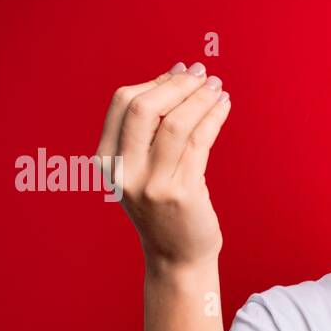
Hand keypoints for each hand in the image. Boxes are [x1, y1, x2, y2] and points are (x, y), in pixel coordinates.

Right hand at [98, 61, 232, 271]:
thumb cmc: (164, 207)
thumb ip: (150, 130)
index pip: (123, 103)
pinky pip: (199, 142)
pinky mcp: (181, 193)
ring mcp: (151, 184)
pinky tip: (223, 107)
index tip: (180, 72)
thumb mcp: (142, 168)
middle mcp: (124, 171)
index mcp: (107, 160)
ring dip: (200, 98)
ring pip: (175, 123)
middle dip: (176, 86)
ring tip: (217, 87)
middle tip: (201, 74)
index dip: (155, 82)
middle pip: (144, 108)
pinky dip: (213, 118)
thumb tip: (177, 75)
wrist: (176, 257)